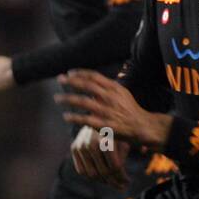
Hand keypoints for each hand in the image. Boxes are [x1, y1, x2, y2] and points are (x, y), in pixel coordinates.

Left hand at [54, 68, 171, 148]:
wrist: (141, 126)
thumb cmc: (129, 109)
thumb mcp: (121, 93)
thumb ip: (107, 87)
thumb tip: (90, 82)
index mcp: (114, 88)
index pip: (94, 76)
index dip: (80, 73)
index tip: (69, 73)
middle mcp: (109, 97)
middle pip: (86, 86)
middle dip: (71, 81)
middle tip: (59, 79)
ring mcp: (106, 111)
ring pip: (83, 102)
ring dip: (67, 99)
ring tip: (57, 98)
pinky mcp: (103, 124)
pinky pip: (84, 119)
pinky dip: (74, 117)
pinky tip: (66, 116)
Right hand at [70, 124, 129, 187]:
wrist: (100, 115)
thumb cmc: (116, 131)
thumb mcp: (124, 142)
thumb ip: (123, 161)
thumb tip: (123, 182)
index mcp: (107, 140)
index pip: (115, 167)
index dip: (122, 177)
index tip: (128, 181)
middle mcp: (92, 143)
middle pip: (103, 172)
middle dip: (114, 182)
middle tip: (121, 185)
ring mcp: (81, 145)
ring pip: (91, 174)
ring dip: (103, 181)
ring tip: (112, 181)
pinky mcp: (74, 147)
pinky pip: (81, 170)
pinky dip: (91, 176)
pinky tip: (101, 177)